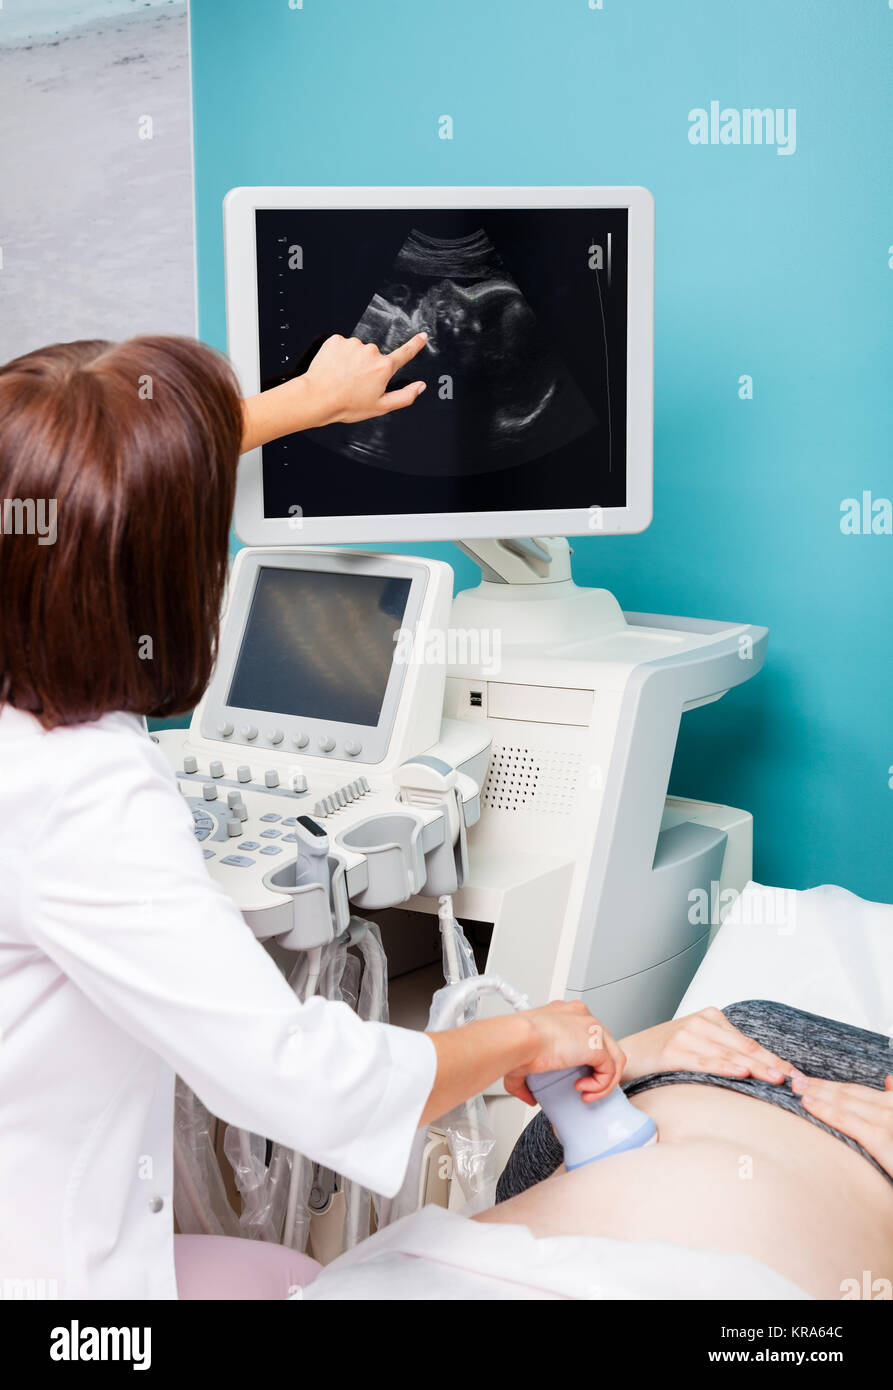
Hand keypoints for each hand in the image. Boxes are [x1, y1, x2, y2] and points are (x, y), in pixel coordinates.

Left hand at [305, 331, 427, 424]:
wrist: (317, 398)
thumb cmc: (346, 405)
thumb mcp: (381, 407)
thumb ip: (405, 396)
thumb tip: (421, 386)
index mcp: (383, 367)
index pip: (405, 353)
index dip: (415, 344)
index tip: (422, 336)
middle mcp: (371, 351)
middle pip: (375, 357)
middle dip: (368, 367)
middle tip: (355, 383)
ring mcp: (353, 344)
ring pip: (357, 351)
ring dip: (352, 361)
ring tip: (342, 377)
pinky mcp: (336, 340)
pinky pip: (342, 345)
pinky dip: (339, 355)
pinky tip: (334, 368)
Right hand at [504, 1001, 625, 1106]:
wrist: (519, 1039)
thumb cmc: (516, 1041)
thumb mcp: (523, 1058)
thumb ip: (526, 1077)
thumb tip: (528, 1095)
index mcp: (565, 1013)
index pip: (588, 1033)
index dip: (585, 1057)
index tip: (575, 1072)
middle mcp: (582, 1016)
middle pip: (605, 1045)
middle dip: (597, 1069)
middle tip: (583, 1084)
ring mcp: (593, 1029)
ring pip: (614, 1058)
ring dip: (602, 1081)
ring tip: (586, 1092)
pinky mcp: (598, 1045)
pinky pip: (610, 1071)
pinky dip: (601, 1086)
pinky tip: (584, 1090)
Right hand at [622, 1007, 791, 1084]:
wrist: (629, 1053)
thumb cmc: (665, 1052)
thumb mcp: (697, 1044)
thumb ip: (723, 1051)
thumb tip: (759, 1071)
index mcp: (711, 1019)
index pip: (749, 1043)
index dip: (774, 1059)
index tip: (796, 1075)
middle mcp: (701, 1024)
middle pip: (744, 1048)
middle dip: (772, 1065)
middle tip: (795, 1080)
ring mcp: (686, 1036)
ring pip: (728, 1055)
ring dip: (755, 1068)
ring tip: (776, 1079)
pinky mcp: (673, 1052)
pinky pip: (703, 1061)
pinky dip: (723, 1067)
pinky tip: (740, 1073)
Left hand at [792, 1071, 892, 1173]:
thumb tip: (889, 1079)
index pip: (860, 1092)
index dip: (833, 1085)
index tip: (810, 1080)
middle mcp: (892, 1108)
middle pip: (850, 1094)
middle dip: (820, 1085)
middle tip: (793, 1079)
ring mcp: (889, 1122)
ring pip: (846, 1102)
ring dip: (817, 1092)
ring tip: (795, 1087)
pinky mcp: (884, 1139)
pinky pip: (849, 1121)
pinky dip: (826, 1109)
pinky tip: (808, 1104)